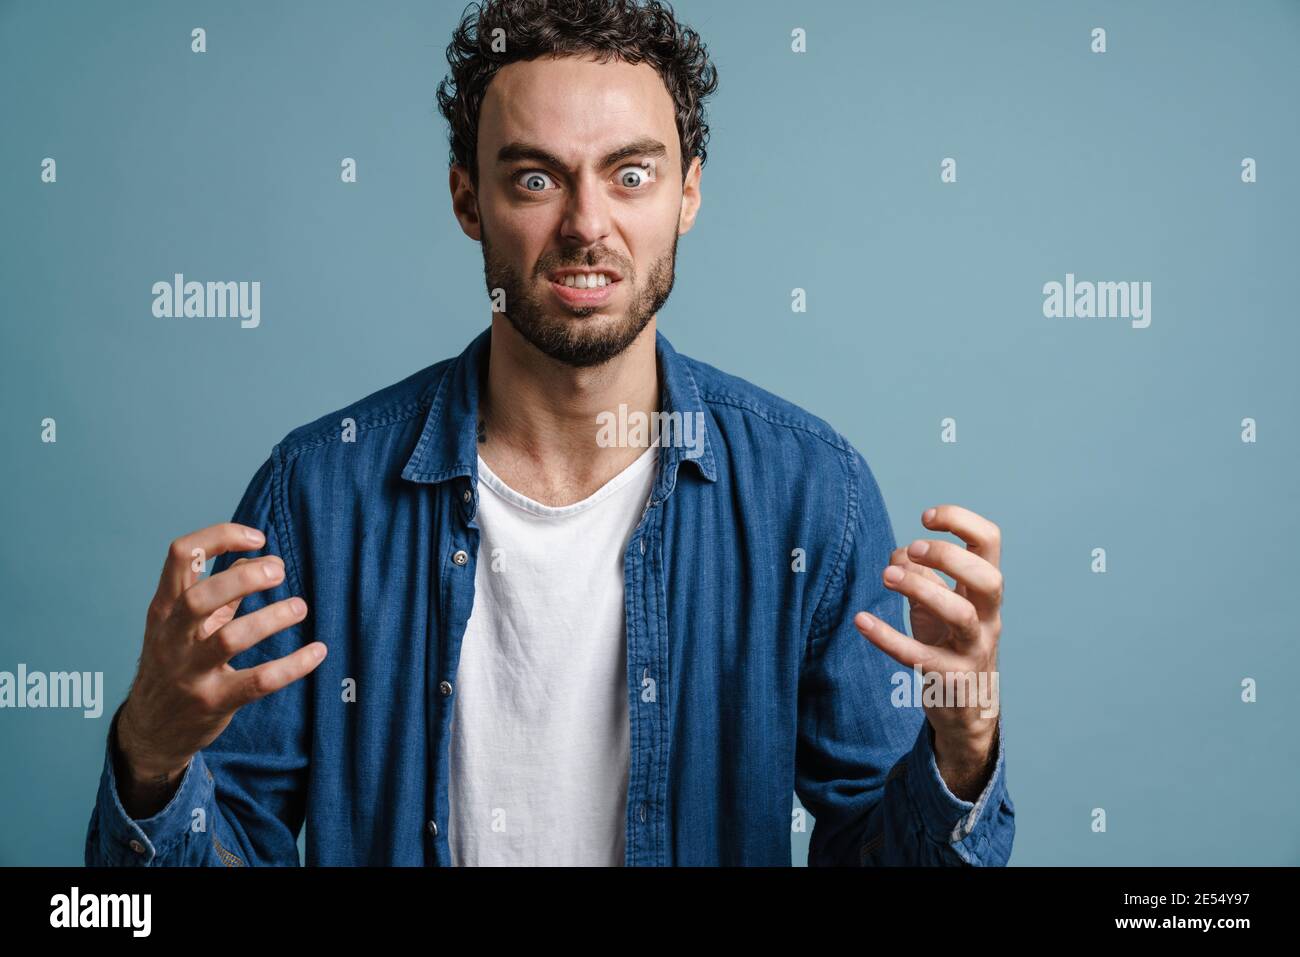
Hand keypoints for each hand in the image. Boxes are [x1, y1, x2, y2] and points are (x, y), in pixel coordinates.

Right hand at [116, 523, 325, 809]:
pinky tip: (318, 652)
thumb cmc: (173, 664)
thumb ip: (219, 592)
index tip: (257, 539)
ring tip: (299, 607)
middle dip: (244, 579)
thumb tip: (255, 559)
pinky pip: (258, 682)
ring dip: (271, 618)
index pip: (181, 555)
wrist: (149, 731)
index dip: (220, 537)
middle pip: (200, 597)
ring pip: (230, 639)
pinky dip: (293, 665)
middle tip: (279, 571)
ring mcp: (190, 672)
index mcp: (165, 608)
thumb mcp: (185, 624)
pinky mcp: (213, 702)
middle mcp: (172, 637)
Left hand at [854, 505, 1002, 796]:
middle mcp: (988, 619)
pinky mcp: (949, 679)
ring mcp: (973, 650)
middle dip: (949, 556)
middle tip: (912, 548)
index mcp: (984, 593)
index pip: (990, 543)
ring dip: (922, 589)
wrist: (966, 710)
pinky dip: (888, 637)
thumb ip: (921, 576)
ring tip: (886, 576)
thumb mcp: (937, 606)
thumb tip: (898, 554)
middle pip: (988, 578)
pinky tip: (861, 620)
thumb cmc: (949, 645)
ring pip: (961, 615)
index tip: (925, 517)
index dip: (961, 522)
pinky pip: (919, 656)